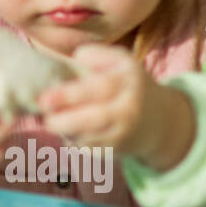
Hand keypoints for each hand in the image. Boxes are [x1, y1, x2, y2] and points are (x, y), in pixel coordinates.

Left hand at [36, 43, 189, 165]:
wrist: (162, 121)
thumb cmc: (129, 84)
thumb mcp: (120, 62)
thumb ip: (96, 55)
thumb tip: (70, 59)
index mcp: (129, 80)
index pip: (99, 88)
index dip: (69, 95)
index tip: (44, 99)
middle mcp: (130, 108)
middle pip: (94, 119)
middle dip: (63, 120)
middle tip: (43, 116)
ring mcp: (124, 132)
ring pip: (88, 137)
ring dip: (65, 130)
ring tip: (52, 121)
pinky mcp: (117, 150)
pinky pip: (88, 148)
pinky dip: (73, 140)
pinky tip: (69, 131)